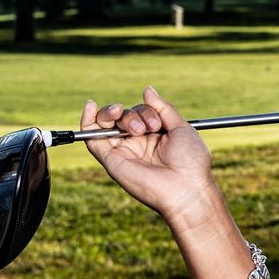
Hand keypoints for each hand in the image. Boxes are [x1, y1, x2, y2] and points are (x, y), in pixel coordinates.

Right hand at [81, 85, 217, 223]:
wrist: (186, 188)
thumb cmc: (190, 161)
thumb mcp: (181, 128)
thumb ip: (163, 108)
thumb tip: (147, 90)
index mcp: (154, 135)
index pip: (140, 112)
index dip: (146, 111)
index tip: (159, 124)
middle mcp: (137, 143)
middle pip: (122, 116)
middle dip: (131, 114)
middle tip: (148, 127)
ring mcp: (123, 151)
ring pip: (106, 124)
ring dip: (110, 113)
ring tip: (119, 115)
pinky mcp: (111, 161)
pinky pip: (92, 139)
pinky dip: (88, 121)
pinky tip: (90, 106)